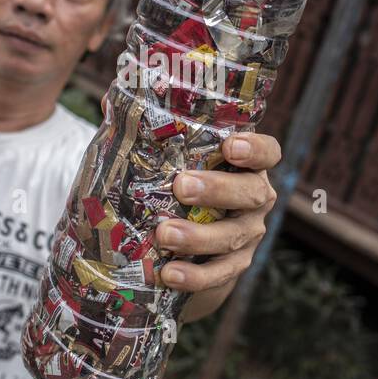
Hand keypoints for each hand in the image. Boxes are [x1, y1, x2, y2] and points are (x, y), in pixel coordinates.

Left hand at [154, 132, 280, 293]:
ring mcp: (247, 235)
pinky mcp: (233, 268)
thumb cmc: (175, 187)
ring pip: (233, 236)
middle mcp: (255, 199)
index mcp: (245, 165)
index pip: (267, 152)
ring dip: (199, 236)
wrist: (184, 246)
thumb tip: (110, 103)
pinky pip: (219, 274)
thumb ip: (148, 133)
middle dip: (218, 190)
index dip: (255, 149)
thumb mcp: (169, 161)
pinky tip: (169, 273)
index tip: (230, 146)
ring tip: (165, 234)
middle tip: (182, 186)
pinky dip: (195, 275)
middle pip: (251, 193)